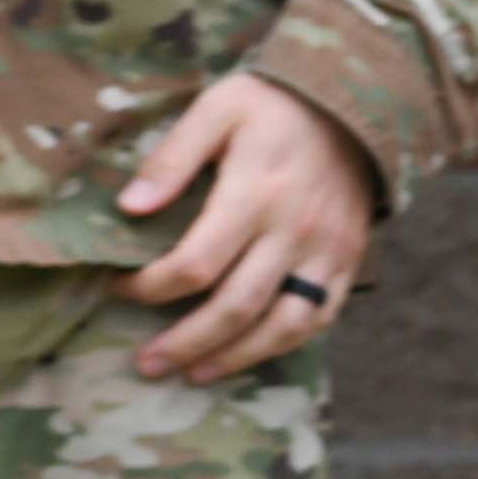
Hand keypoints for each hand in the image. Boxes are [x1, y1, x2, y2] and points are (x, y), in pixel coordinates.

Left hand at [120, 70, 384, 384]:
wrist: (356, 105)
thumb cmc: (273, 105)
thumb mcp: (216, 109)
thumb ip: (172, 158)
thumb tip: (130, 207)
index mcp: (256, 194)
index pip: (197, 263)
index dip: (153, 287)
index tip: (121, 289)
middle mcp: (293, 233)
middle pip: (235, 307)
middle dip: (186, 342)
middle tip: (147, 363)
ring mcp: (326, 253)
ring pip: (281, 327)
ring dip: (235, 358)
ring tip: (194, 373)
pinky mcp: (348, 263)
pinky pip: (318, 319)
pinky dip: (281, 344)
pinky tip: (248, 353)